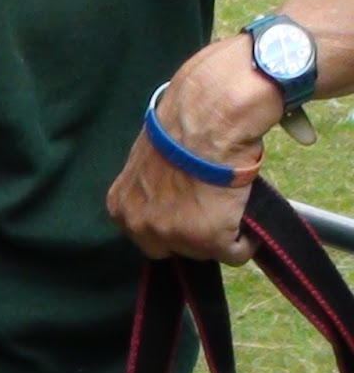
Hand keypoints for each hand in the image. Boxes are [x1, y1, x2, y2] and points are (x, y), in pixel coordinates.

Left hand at [106, 34, 279, 264]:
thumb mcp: (148, 159)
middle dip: (188, 233)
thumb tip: (172, 191)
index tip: (187, 208)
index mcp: (121, 206)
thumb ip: (151, 186)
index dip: (170, 220)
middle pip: (169, 246)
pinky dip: (246, 242)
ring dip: (218, 233)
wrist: (208, 118)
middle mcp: (140, 226)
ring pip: (201, 250)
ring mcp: (173, 235)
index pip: (145, 231)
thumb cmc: (183, 125)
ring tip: (231, 207)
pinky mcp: (209, 239)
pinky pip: (234, 253)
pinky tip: (251, 225)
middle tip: (211, 209)